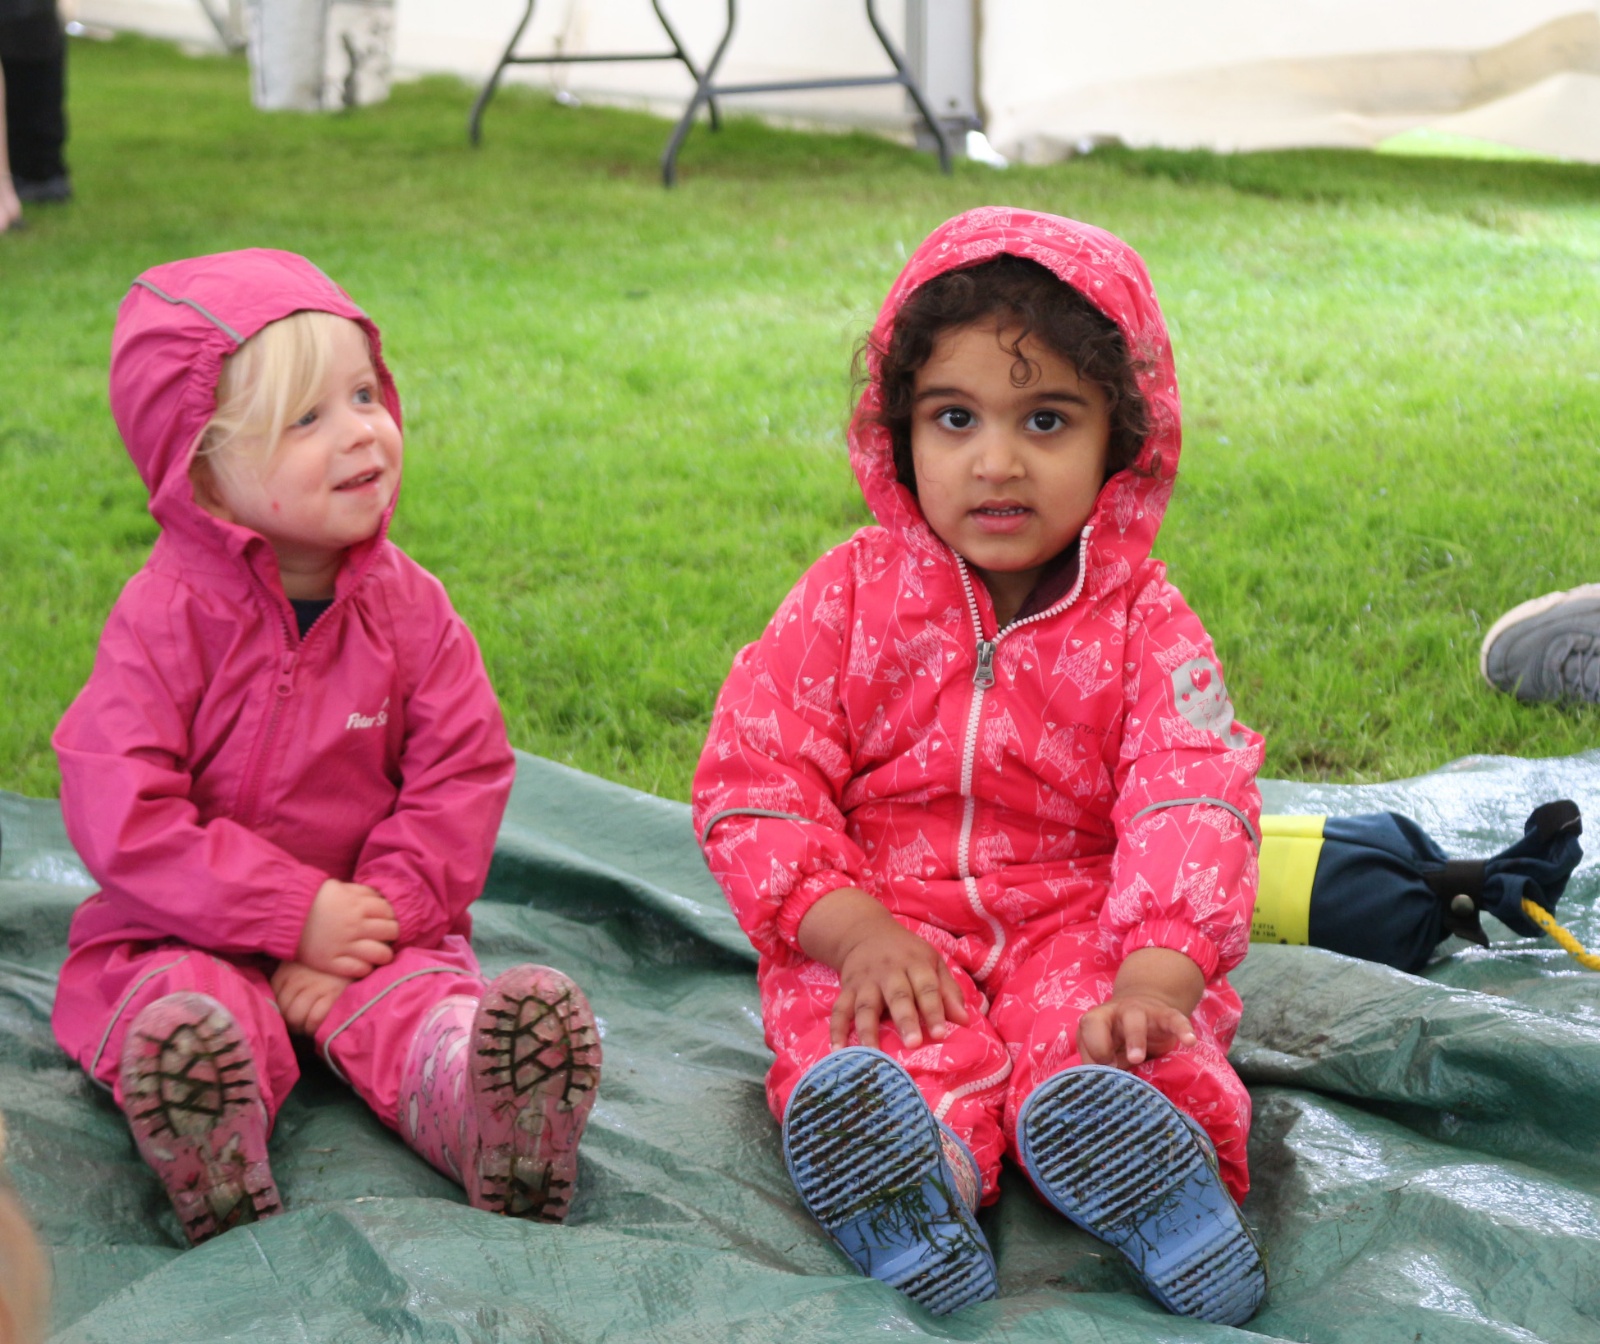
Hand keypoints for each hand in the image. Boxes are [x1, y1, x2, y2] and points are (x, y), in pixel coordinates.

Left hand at [271, 960, 351, 1035]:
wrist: (355, 950)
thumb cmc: (327, 962)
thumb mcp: (303, 963)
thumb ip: (288, 979)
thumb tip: (278, 1004)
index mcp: (287, 971)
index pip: (273, 1000)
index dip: (280, 1013)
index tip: (289, 1015)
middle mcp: (298, 979)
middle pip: (284, 1012)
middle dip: (290, 1023)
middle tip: (300, 1024)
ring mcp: (315, 987)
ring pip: (296, 1018)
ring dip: (301, 1028)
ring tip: (309, 1026)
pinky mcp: (333, 994)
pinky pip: (315, 1019)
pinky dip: (314, 1028)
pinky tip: (319, 1026)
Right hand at [295, 879, 397, 977]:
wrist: (286, 914)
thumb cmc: (315, 898)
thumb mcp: (341, 888)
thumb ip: (362, 893)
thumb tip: (381, 898)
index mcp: (358, 905)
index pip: (389, 912)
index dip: (391, 916)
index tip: (387, 921)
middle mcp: (355, 925)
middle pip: (390, 931)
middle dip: (392, 934)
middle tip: (387, 937)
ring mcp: (344, 945)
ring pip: (380, 953)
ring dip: (385, 955)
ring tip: (381, 955)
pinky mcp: (331, 962)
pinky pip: (359, 969)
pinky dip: (366, 969)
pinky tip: (364, 966)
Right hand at [798, 887, 969, 1050]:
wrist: (865, 932)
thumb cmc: (906, 953)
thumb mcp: (932, 962)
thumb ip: (948, 991)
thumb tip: (965, 1021)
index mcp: (915, 963)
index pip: (927, 988)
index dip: (934, 1010)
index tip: (941, 1034)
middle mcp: (889, 972)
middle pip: (897, 996)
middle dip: (905, 1020)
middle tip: (913, 1044)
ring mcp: (865, 981)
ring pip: (865, 1006)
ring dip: (868, 1030)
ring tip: (873, 1053)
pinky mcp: (846, 989)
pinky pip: (839, 1010)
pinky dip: (836, 1030)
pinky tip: (838, 1050)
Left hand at [1077, 946, 1202, 1067]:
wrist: (1148, 1009)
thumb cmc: (1122, 1040)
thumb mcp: (1108, 1050)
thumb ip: (1099, 1064)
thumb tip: (1097, 1087)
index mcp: (1096, 1021)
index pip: (1084, 1031)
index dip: (1090, 1051)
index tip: (1103, 1071)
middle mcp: (1114, 1013)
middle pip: (1098, 1019)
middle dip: (1101, 1043)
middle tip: (1110, 1066)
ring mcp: (1140, 1011)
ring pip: (1134, 1018)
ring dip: (1134, 1039)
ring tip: (1138, 1059)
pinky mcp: (1165, 1015)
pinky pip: (1174, 1020)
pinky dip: (1182, 1029)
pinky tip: (1190, 1041)